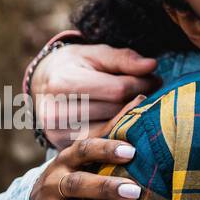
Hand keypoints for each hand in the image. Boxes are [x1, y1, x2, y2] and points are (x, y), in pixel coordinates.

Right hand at [28, 138, 141, 199]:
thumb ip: (110, 142)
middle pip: (76, 184)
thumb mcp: (85, 158)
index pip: (83, 150)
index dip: (106, 150)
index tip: (132, 152)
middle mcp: (51, 184)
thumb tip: (143, 111)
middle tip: (134, 192)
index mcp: (65, 161)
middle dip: (105, 188)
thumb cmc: (75, 175)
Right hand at [31, 44, 157, 148]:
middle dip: (137, 100)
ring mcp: (57, 132)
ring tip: (139, 104)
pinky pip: (101, 142)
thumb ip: (124, 59)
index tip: (156, 79)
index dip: (142, 84)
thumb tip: (152, 65)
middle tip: (152, 92)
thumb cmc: (75, 65)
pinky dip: (117, 132)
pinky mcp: (61, 145)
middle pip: (115, 110)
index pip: (117, 89)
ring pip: (111, 128)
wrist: (43, 82)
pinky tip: (125, 121)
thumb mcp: (96, 54)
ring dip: (130, 117)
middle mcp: (56, 111)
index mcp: (63, 84)